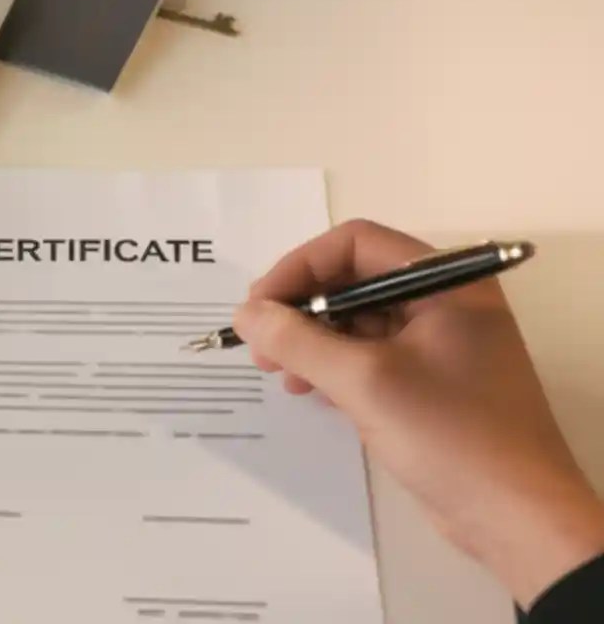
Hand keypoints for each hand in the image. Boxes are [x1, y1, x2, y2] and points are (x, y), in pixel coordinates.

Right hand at [234, 220, 603, 607]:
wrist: (516, 517)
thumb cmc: (449, 434)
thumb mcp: (365, 381)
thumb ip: (298, 341)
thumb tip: (246, 314)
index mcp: (445, 282)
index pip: (356, 245)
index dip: (300, 268)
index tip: (259, 307)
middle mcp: (444, 302)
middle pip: (354, 281)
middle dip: (301, 309)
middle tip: (261, 346)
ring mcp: (438, 344)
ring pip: (357, 321)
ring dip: (311, 342)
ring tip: (280, 374)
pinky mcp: (429, 383)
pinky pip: (370, 357)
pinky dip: (333, 368)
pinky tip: (309, 391)